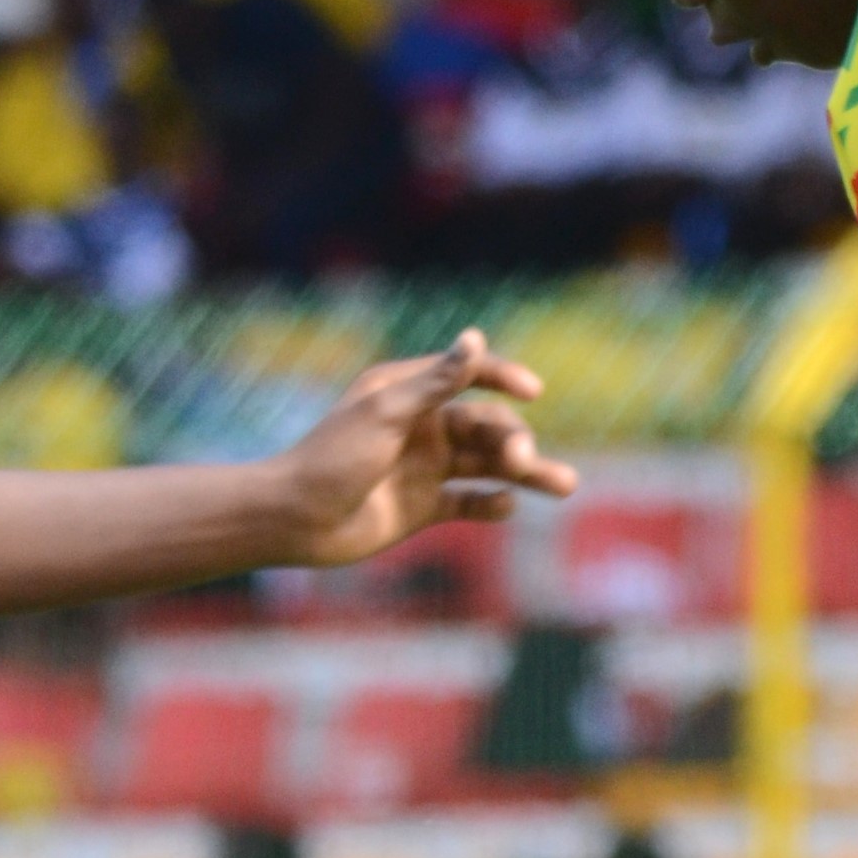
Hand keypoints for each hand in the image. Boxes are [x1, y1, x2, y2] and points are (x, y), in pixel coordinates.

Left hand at [283, 330, 578, 564]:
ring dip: (525, 472)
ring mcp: (424, 467)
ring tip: (564, 485)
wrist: (293, 520)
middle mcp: (422, 425)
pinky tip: (506, 507)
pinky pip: (469, 502)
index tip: (533, 392)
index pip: (469, 374)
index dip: (503, 378)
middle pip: (486, 425)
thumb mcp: (386, 414)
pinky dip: (491, 504)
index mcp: (408, 392)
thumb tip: (476, 337)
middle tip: (522, 462)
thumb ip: (436, 381)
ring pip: (488, 465)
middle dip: (513, 440)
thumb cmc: (331, 459)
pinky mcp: (423, 506)